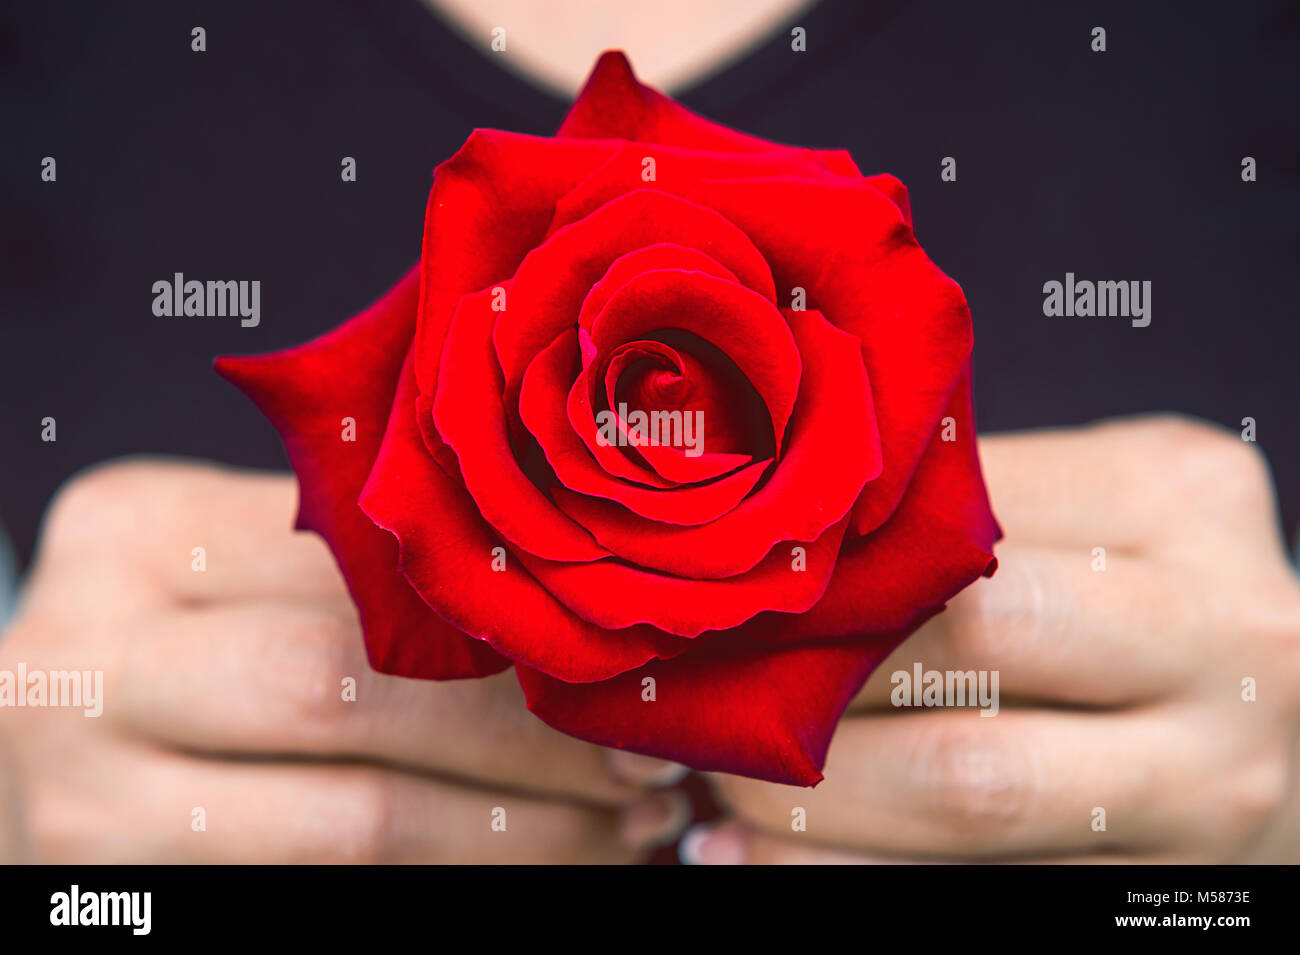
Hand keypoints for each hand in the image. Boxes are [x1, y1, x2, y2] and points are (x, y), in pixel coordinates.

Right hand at [0, 461, 688, 861]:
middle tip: (652, 766)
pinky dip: (461, 883)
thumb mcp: (230, 572)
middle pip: (357, 688)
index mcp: (140, 531)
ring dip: (523, 834)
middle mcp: (91, 655)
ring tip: (630, 831)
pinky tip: (546, 870)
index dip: (514, 623)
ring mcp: (87, 792)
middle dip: (532, 738)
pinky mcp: (115, 892)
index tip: (632, 663)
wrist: (22, 751)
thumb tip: (567, 605)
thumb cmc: (168, 647)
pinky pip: (334, 891)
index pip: (364, 569)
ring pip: (360, 819)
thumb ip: (350, 572)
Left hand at [693, 416, 1299, 862]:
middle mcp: (1221, 633)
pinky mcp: (1180, 885)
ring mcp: (1215, 772)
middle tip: (686, 698)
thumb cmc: (1162, 601)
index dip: (811, 568)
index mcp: (1177, 498)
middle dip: (799, 678)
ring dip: (807, 800)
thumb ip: (974, 519)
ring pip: (968, 785)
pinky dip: (855, 878)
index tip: (703, 597)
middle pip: (959, 645)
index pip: (956, 521)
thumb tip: (769, 554)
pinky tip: (763, 868)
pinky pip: (987, 887)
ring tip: (706, 799)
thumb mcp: (1099, 517)